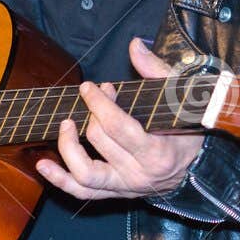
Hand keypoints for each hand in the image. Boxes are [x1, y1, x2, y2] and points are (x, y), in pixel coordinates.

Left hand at [36, 37, 204, 200]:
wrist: (197, 166)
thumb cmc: (190, 127)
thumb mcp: (181, 97)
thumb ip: (156, 71)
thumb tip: (134, 46)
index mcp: (158, 152)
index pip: (118, 127)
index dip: (99, 104)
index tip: (90, 88)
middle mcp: (139, 174)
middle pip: (100, 141)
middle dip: (92, 113)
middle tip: (93, 96)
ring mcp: (125, 187)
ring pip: (85, 173)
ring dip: (68, 146)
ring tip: (65, 124)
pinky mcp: (114, 193)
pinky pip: (81, 192)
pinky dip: (59, 179)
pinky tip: (42, 164)